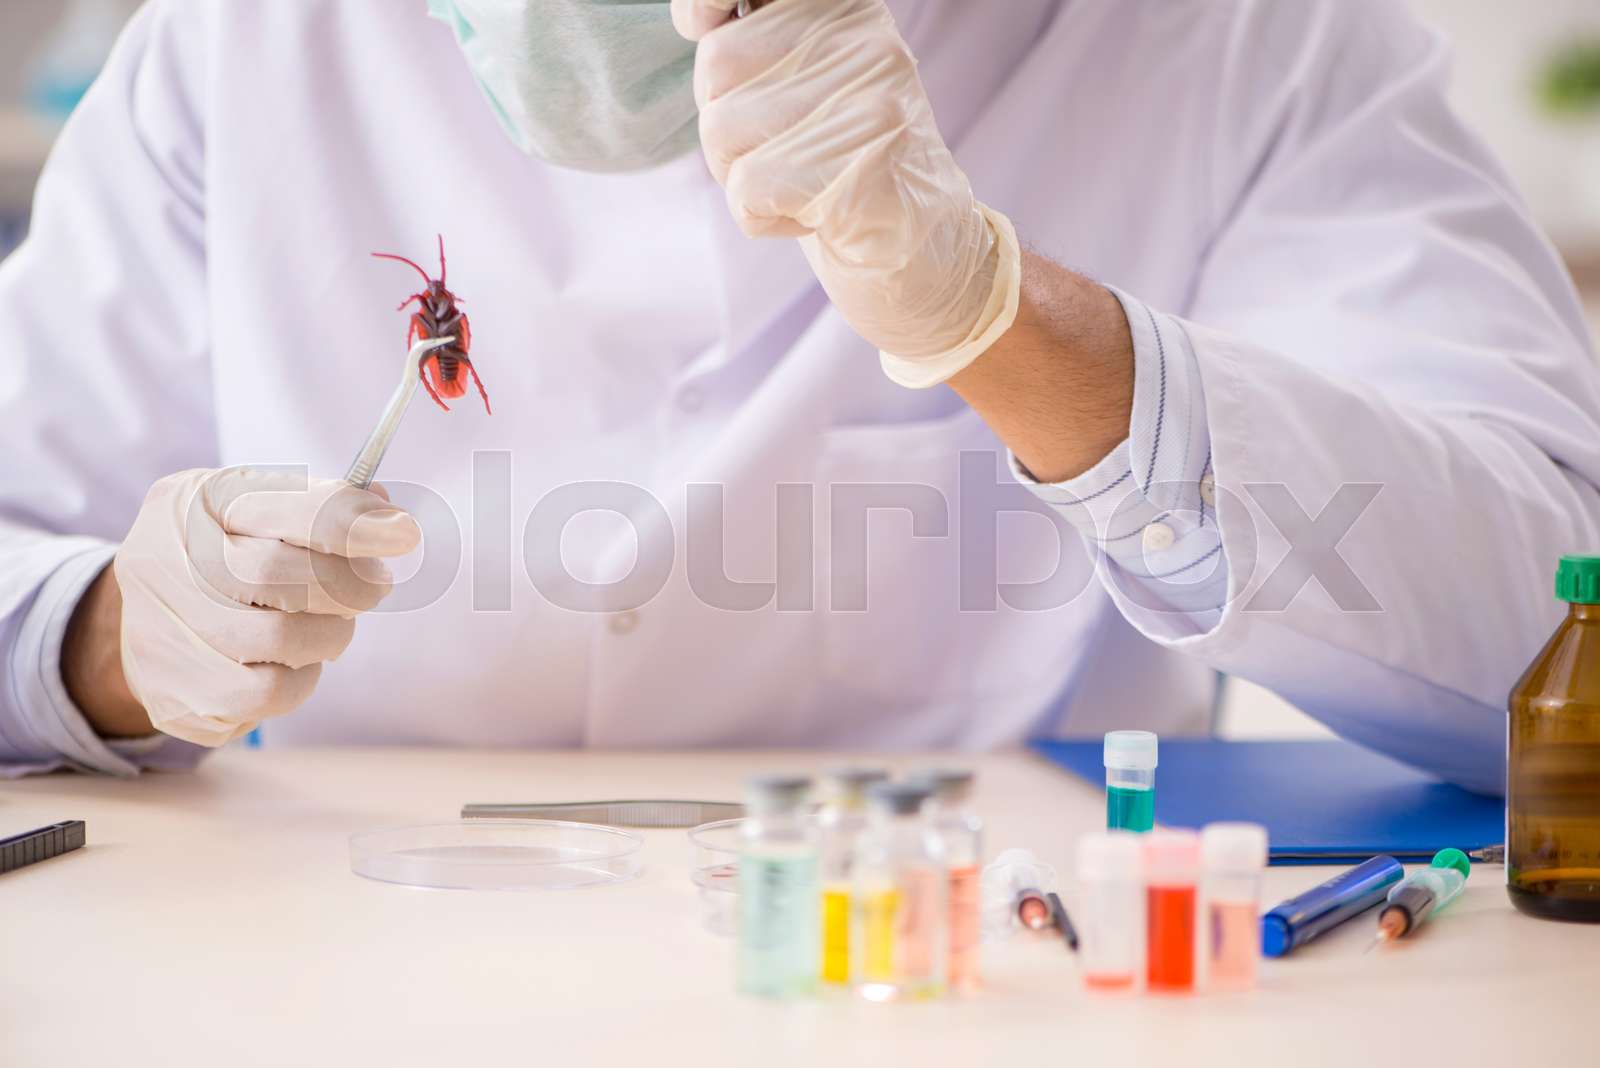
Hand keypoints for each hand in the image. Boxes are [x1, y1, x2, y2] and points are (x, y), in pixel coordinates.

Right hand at [80, 468, 418, 746]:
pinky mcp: (172, 694)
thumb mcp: (264, 509)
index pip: (284, 509)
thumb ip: (325, 509)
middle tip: (371, 588)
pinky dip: (298, 682)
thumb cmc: (225, 553)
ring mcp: (158, 632)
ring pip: (278, 640)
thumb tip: (391, 523)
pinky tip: (291, 664)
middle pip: (276, 575)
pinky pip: (263, 697)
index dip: (351, 525)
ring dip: (329, 636)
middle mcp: (165, 562)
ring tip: (331, 627)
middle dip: (346, 586)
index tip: (403, 536)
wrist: (138, 623)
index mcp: (199, 502)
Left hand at [675, 0, 1021, 386]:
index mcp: (849, 10)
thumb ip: (760, 40)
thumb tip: (698, 11)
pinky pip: (747, 188)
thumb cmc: (845, 171)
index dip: (704, 2)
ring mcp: (870, 106)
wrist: (926, 257)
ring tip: (804, 184)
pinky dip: (761, 218)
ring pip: (722, 129)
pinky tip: (814, 217)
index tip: (698, 23)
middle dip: (726, 127)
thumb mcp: (807, 85)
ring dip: (742, 176)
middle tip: (788, 154)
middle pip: (717, 64)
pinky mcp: (862, 172)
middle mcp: (866, 42)